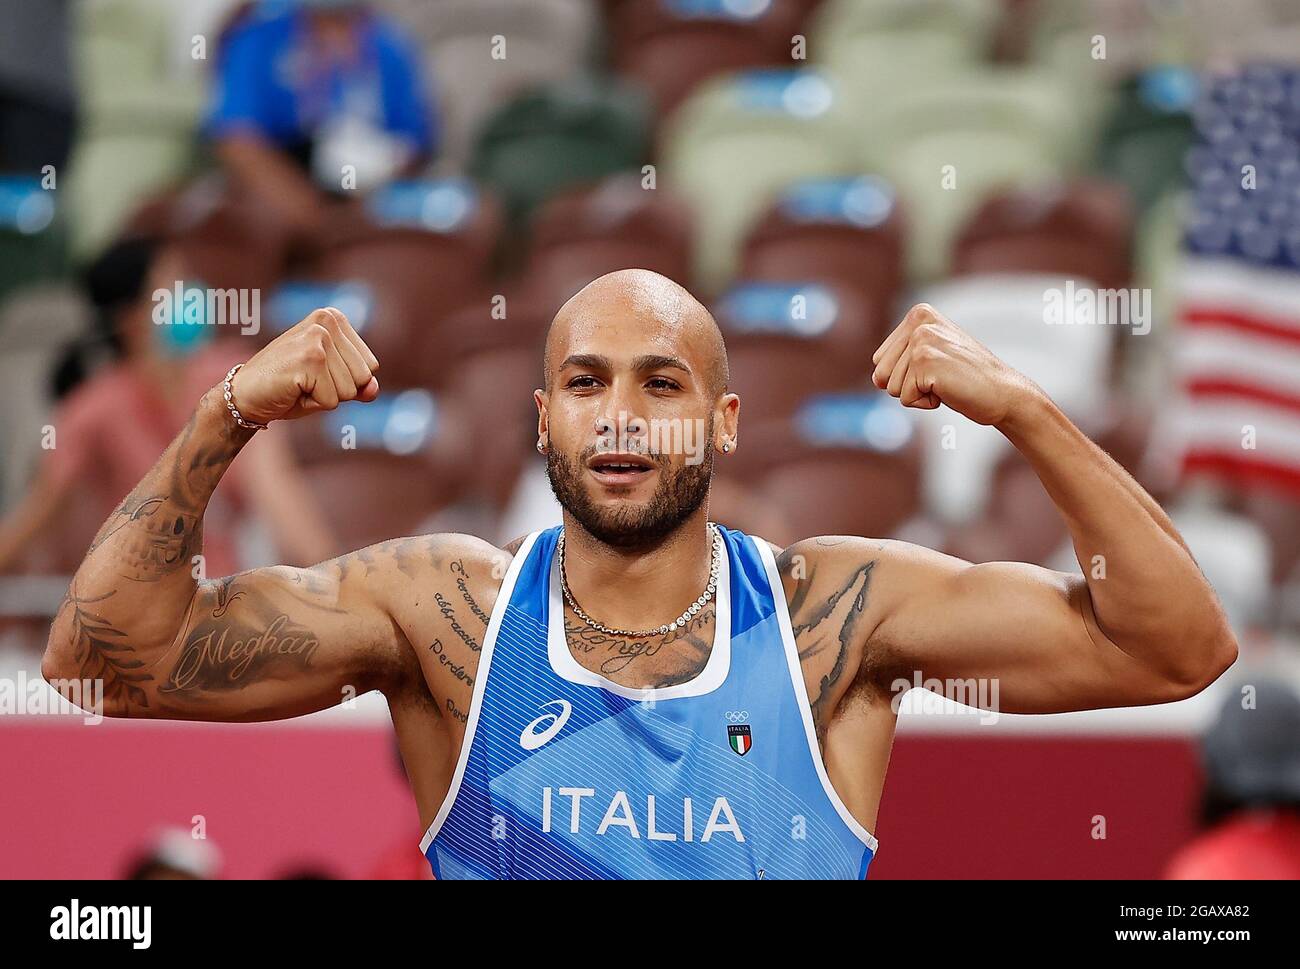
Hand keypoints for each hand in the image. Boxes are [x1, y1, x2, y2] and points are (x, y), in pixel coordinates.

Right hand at [230, 307, 379, 424]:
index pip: (370, 366)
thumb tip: (374, 389)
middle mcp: (327, 321)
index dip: (345, 381)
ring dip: (324, 397)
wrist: (244, 395)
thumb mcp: (330, 383)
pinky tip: (292, 389)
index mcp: (333, 318)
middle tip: (305, 381)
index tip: (315, 374)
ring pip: (350, 391)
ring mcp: (318, 338)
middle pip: (363, 378)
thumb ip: (358, 384)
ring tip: (298, 384)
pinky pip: (331, 401)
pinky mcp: (310, 358)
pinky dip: (313, 404)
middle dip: (337, 391)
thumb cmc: (289, 387)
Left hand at [871, 303, 1043, 427]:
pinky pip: (906, 399)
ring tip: (947, 382)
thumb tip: (876, 377)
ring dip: (918, 394)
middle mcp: (919, 322)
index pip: (879, 359)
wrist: (1003, 392)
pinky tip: (950, 390)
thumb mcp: (931, 355)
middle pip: (881, 373)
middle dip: (908, 385)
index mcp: (918, 314)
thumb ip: (901, 358)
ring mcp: (922, 341)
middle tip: (942, 377)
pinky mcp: (926, 363)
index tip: (936, 368)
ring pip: (892, 388)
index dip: (905, 375)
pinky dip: (926, 403)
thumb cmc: (967, 378)